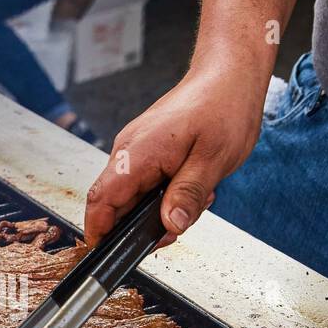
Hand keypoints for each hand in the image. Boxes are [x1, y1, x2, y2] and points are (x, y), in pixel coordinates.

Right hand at [84, 58, 270, 247]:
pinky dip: (163, 194)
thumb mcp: (213, 160)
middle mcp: (129, 151)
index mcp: (138, 153)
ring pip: (132, 196)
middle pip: (114, 203)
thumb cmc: (223, 106)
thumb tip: (170, 225)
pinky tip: (190, 185)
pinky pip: (143, 183)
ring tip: (195, 197)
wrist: (229, 73)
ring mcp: (136, 149)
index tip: (106, 253)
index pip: (102, 200)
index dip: (98, 230)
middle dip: (141, 225)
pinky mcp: (146, 149)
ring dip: (158, 209)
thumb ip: (188, 195)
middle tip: (178, 226)